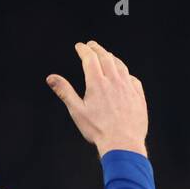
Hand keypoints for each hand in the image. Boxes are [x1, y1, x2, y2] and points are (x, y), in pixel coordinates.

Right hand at [46, 41, 147, 156]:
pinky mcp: (138, 97)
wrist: (123, 143)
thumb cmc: (98, 130)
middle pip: (106, 57)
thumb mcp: (77, 111)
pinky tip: (124, 75)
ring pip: (121, 66)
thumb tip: (51, 78)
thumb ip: (64, 91)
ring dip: (112, 58)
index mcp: (97, 83)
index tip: (79, 46)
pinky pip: (133, 79)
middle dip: (97, 49)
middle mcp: (114, 81)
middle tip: (92, 45)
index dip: (83, 50)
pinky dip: (126, 73)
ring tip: (107, 56)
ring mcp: (128, 88)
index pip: (90, 58)